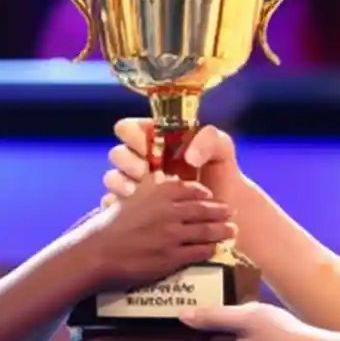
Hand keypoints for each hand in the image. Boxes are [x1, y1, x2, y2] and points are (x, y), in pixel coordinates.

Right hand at [84, 174, 235, 290]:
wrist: (97, 253)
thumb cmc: (108, 226)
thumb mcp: (129, 198)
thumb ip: (147, 190)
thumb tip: (160, 181)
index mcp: (158, 192)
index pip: (190, 189)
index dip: (203, 192)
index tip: (210, 195)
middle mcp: (169, 211)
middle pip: (203, 208)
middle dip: (220, 211)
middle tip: (230, 212)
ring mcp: (172, 234)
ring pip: (206, 230)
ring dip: (222, 230)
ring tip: (232, 230)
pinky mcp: (172, 257)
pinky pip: (199, 251)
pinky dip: (210, 248)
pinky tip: (216, 249)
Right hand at [101, 118, 245, 208]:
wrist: (227, 210)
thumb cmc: (221, 175)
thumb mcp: (221, 151)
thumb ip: (209, 140)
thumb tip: (189, 156)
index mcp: (158, 140)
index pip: (130, 129)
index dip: (133, 134)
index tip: (147, 146)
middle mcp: (143, 161)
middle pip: (117, 154)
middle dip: (127, 162)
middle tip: (143, 172)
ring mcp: (136, 186)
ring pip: (112, 179)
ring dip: (121, 184)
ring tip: (136, 193)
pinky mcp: (135, 208)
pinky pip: (115, 205)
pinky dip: (121, 207)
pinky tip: (137, 211)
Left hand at [180, 302, 327, 340]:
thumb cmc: (280, 336)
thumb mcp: (246, 319)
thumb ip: (214, 317)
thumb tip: (182, 316)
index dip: (168, 338)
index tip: (158, 323)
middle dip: (184, 336)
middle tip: (176, 314)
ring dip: (201, 336)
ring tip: (194, 314)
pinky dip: (217, 337)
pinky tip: (221, 322)